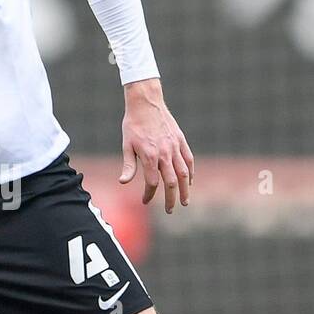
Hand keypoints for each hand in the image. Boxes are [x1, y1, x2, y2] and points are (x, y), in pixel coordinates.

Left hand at [119, 77, 194, 212]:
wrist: (146, 103)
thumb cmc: (133, 125)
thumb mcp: (127, 145)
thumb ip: (129, 165)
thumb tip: (123, 182)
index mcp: (150, 156)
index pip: (152, 183)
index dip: (149, 194)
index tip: (145, 201)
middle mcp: (164, 153)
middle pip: (171, 182)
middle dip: (171, 199)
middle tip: (170, 210)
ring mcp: (175, 147)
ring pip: (184, 173)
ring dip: (185, 190)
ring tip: (185, 202)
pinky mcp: (181, 140)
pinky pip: (189, 160)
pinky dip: (190, 172)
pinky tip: (189, 181)